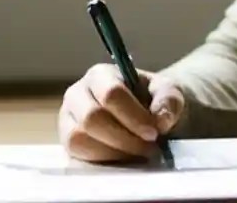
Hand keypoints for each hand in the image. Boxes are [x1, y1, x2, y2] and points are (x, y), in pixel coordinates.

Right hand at [59, 64, 184, 162]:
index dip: (133, 117)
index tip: (154, 133)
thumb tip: (160, 120)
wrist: (146, 115)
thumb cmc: (154, 100)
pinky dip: (102, 161)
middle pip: (92, 118)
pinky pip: (77, 155)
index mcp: (101, 75)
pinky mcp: (67, 142)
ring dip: (113, 153)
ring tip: (137, 154)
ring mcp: (68, 118)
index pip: (111, 94)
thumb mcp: (169, 93)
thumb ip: (168, 100)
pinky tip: (124, 160)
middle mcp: (78, 94)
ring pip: (79, 138)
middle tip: (148, 148)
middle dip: (124, 138)